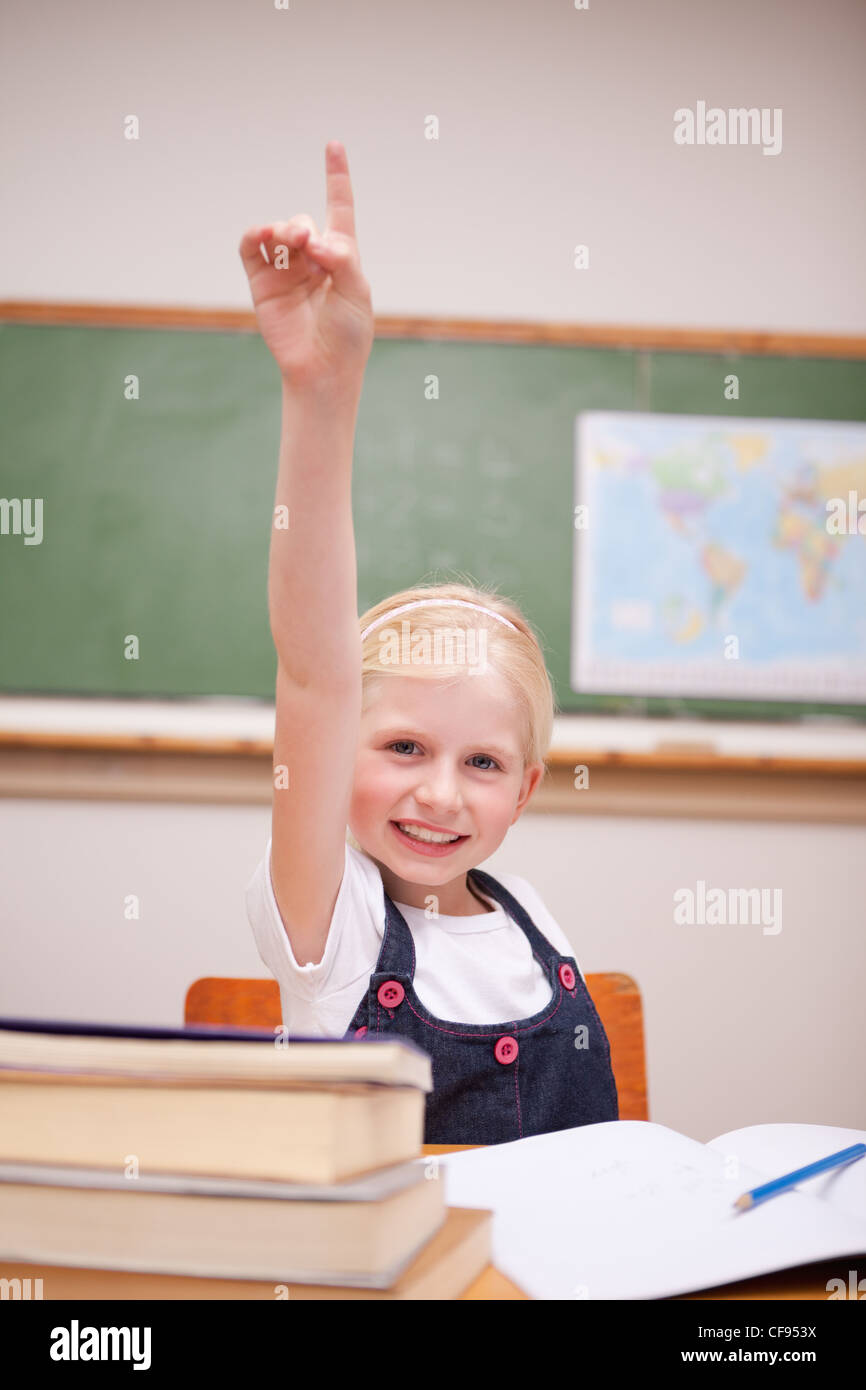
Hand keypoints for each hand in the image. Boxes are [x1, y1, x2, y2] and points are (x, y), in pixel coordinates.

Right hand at [239, 142, 373, 389]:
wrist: (323, 369)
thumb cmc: (348, 334)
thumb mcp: (357, 292)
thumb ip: (341, 258)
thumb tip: (312, 240)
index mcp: (341, 257)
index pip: (339, 209)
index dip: (336, 177)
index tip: (333, 145)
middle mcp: (311, 259)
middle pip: (303, 221)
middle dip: (305, 227)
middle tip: (311, 247)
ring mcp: (285, 270)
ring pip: (278, 231)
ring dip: (284, 229)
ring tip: (293, 241)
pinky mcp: (261, 283)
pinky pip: (251, 247)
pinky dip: (255, 234)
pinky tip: (264, 234)